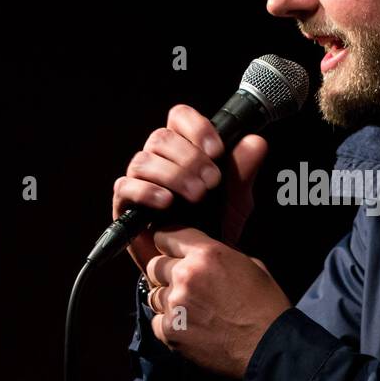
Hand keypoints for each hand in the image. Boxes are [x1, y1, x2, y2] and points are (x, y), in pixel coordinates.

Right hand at [112, 104, 268, 273]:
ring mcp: (139, 180)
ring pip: (144, 160)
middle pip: (161, 137)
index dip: (197, 128)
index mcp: (182, 148)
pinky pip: (126, 187)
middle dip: (190, 158)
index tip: (217, 151)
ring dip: (174, 175)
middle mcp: (158, 159)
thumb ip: (243, 170)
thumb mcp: (236, 199)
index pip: (179, 117)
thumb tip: (255, 142)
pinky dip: (147, 192)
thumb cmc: (214, 226)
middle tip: (212, 183)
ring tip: (197, 196)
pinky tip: (167, 202)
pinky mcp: (124, 203)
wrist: (197, 263)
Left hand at [144, 226, 291, 378]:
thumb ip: (220, 254)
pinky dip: (170, 323)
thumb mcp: (250, 264)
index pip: (166, 236)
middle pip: (155, 265)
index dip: (168, 242)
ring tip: (192, 309)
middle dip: (167, 272)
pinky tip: (191, 326)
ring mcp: (175, 305)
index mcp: (207, 254)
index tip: (170, 249)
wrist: (269, 346)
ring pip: (154, 294)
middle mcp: (186, 276)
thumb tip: (203, 253)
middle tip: (185, 284)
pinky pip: (157, 320)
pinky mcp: (170, 331)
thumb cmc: (266, 306)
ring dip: (169, 299)